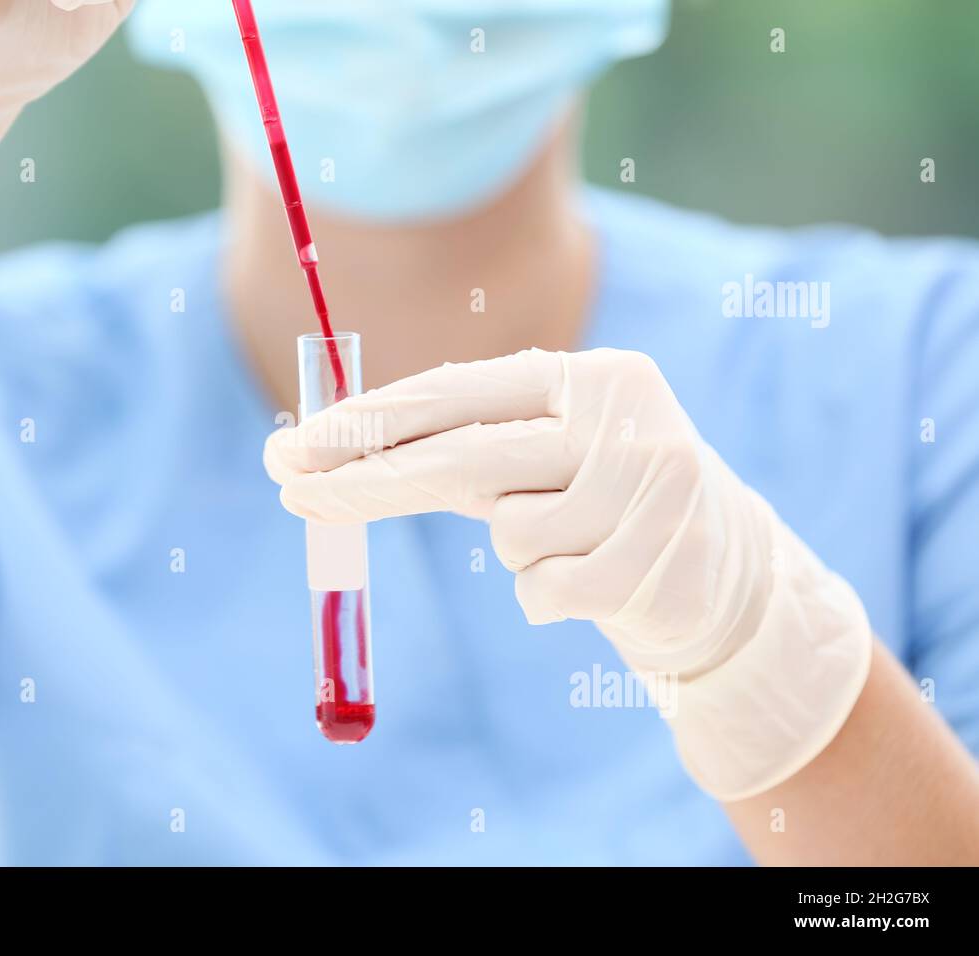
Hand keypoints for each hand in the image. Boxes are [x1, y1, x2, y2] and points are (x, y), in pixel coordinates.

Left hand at [264, 348, 872, 799]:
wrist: (722, 573)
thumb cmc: (596, 501)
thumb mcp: (534, 454)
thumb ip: (450, 445)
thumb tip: (319, 455)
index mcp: (585, 376)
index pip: (452, 393)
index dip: (365, 423)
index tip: (294, 444)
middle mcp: (622, 419)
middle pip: (461, 456)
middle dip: (365, 481)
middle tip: (291, 491)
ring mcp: (648, 491)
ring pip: (508, 534)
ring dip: (515, 551)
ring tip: (569, 542)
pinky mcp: (658, 565)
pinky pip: (543, 592)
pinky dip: (544, 597)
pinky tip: (593, 583)